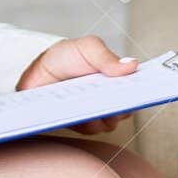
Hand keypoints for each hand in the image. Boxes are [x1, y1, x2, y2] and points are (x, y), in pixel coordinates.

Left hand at [15, 36, 138, 133]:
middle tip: (109, 98)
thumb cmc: (66, 56)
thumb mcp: (88, 47)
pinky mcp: (81, 124)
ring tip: (89, 104)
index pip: (136, 90)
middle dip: (119, 106)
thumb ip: (107, 57)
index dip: (140, 91)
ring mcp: (96, 113)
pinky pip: (90, 129)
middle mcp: (110, 98)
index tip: (136, 91)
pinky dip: (86, 122)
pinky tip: (77, 112)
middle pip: (125, 110)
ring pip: (109, 123)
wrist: (37, 70)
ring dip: (101, 115)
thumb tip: (132, 65)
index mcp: (117, 79)